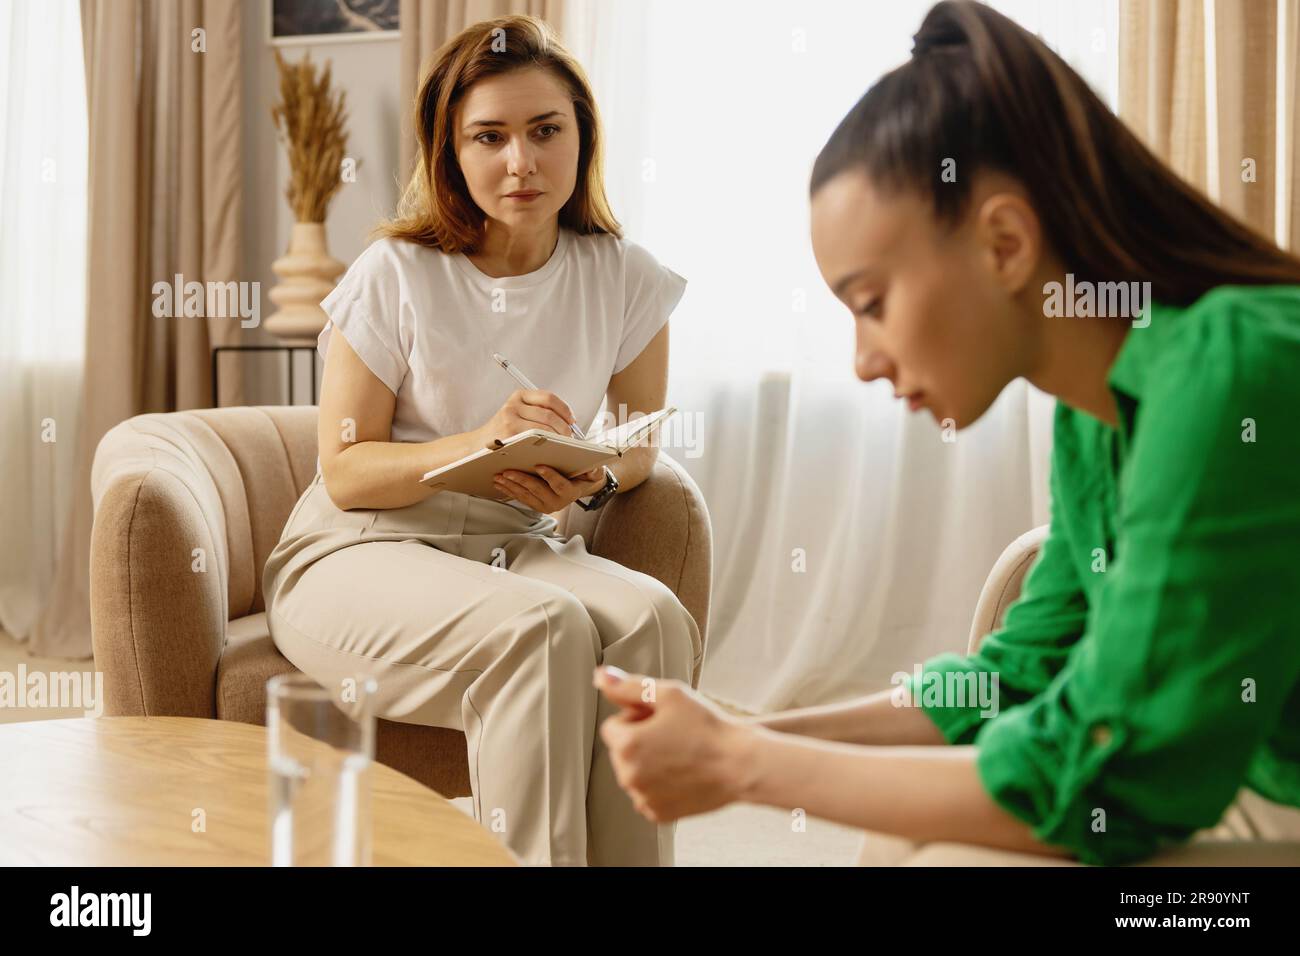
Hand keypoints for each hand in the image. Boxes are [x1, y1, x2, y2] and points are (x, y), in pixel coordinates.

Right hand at [477, 388, 578, 444]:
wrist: (476, 446)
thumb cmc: (502, 432)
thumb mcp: (516, 413)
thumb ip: (538, 411)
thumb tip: (568, 419)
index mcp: (518, 396)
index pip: (548, 398)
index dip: (564, 410)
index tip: (571, 420)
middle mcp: (513, 405)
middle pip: (549, 414)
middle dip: (564, 427)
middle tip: (569, 437)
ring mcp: (510, 420)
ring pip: (545, 428)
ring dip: (558, 437)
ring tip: (562, 444)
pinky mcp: (509, 435)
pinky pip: (536, 439)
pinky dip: (548, 444)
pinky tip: (552, 448)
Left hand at [493, 463, 605, 510]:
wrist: (580, 487)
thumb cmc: (585, 476)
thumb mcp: (594, 473)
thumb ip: (594, 471)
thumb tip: (593, 468)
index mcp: (570, 493)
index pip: (559, 485)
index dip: (550, 476)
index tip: (539, 466)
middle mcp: (557, 502)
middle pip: (537, 491)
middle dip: (522, 480)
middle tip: (509, 472)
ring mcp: (545, 505)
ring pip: (526, 496)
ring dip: (511, 486)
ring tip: (499, 476)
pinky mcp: (535, 505)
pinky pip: (520, 498)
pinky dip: (508, 490)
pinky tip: (499, 483)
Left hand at [593, 665, 752, 822]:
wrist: (740, 765)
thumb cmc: (707, 726)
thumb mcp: (669, 694)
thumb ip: (628, 685)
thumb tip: (599, 677)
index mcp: (626, 745)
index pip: (613, 726)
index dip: (637, 718)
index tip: (663, 720)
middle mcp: (628, 776)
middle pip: (622, 751)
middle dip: (640, 741)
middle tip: (674, 735)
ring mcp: (642, 798)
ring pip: (634, 773)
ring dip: (649, 763)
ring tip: (682, 754)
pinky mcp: (658, 814)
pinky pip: (648, 794)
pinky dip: (660, 785)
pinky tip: (683, 774)